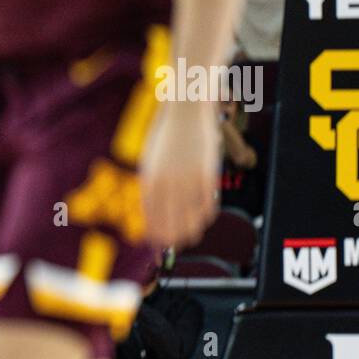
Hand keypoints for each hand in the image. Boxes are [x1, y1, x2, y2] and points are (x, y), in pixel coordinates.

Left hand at [140, 105, 220, 248]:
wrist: (185, 110)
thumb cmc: (166, 136)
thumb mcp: (150, 162)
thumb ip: (151, 187)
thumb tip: (153, 214)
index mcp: (149, 182)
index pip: (152, 221)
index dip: (156, 238)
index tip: (158, 248)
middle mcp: (167, 185)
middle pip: (171, 226)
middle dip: (174, 241)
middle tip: (177, 246)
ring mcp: (188, 181)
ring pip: (191, 221)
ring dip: (192, 232)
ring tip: (192, 236)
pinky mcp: (207, 175)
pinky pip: (209, 207)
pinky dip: (207, 216)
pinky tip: (204, 218)